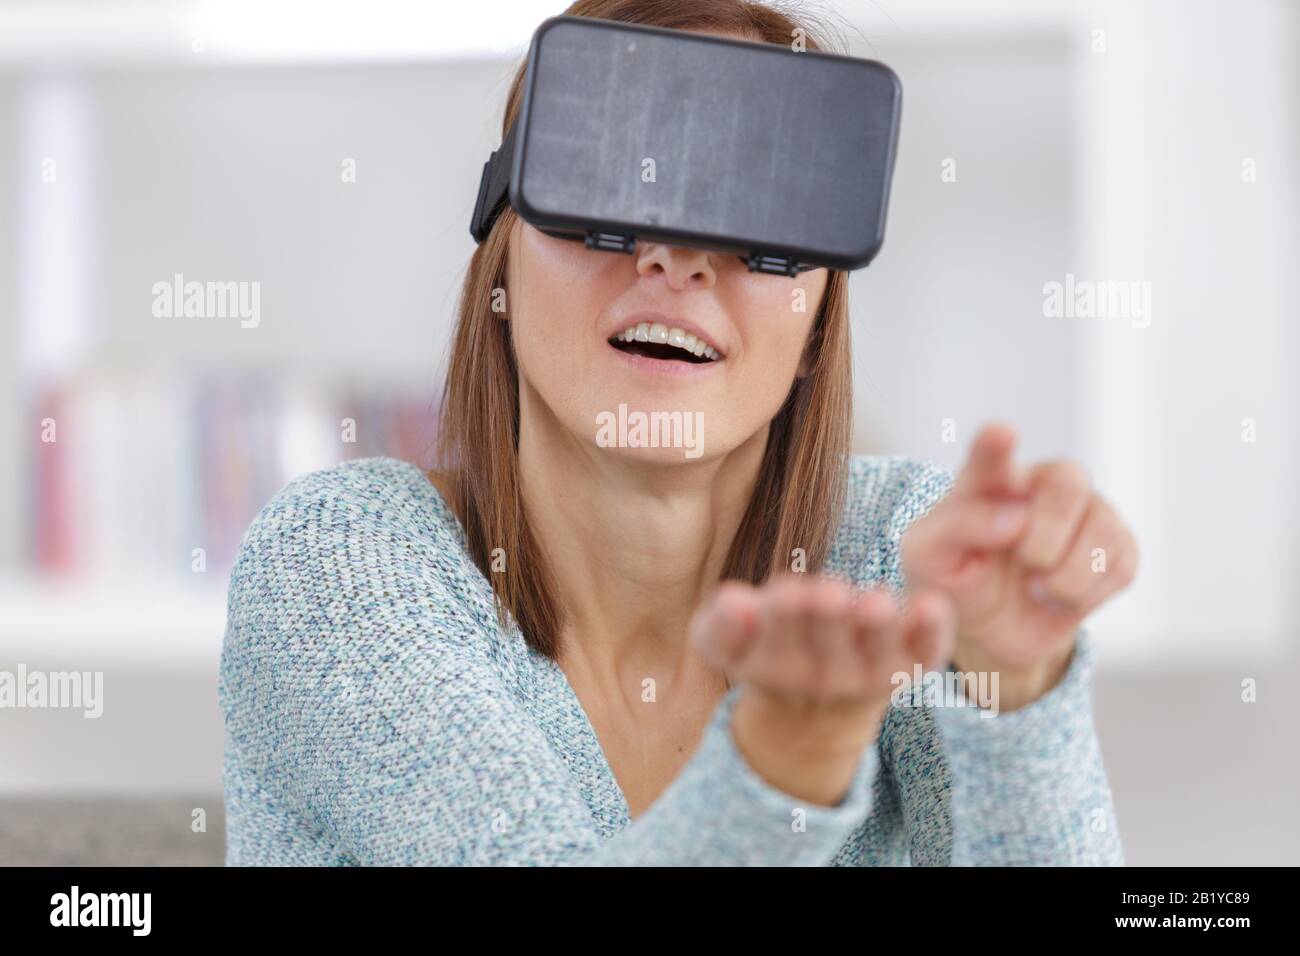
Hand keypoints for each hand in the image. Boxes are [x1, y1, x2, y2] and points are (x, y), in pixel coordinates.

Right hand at [690, 573, 953, 804]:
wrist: (810, 721)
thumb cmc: (764, 651)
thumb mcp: (725, 643)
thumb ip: (720, 624)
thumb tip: (734, 601)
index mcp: (772, 668)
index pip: (774, 643)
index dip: (782, 618)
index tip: (785, 592)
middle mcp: (821, 680)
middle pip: (824, 648)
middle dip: (826, 619)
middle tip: (829, 593)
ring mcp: (867, 676)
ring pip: (875, 655)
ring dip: (876, 630)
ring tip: (875, 604)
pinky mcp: (906, 668)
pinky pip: (924, 654)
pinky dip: (931, 633)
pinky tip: (932, 604)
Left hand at [901, 423, 1138, 708]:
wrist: (985, 627)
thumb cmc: (952, 578)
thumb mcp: (928, 557)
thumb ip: (957, 527)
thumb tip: (1015, 518)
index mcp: (987, 478)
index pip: (991, 454)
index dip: (996, 444)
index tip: (999, 434)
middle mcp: (1043, 482)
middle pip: (1068, 483)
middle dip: (1045, 537)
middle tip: (1022, 562)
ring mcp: (1087, 511)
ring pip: (1102, 529)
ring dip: (1063, 577)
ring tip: (1034, 587)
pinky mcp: (1117, 547)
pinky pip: (1120, 567)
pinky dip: (1083, 596)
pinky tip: (1057, 596)